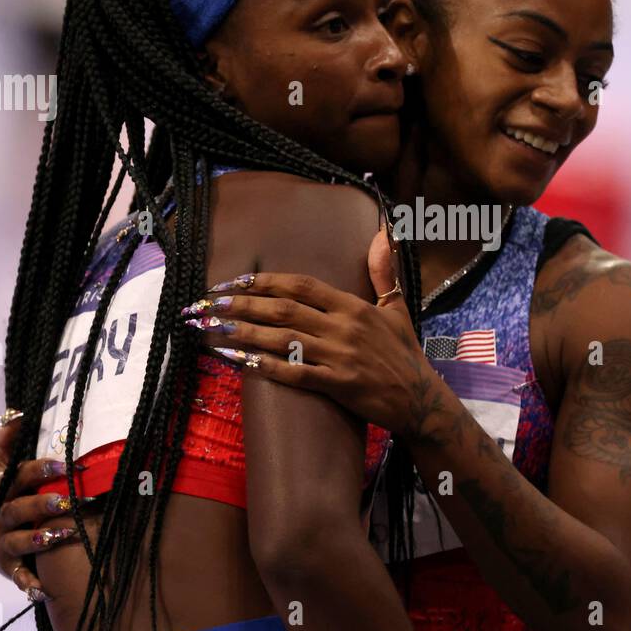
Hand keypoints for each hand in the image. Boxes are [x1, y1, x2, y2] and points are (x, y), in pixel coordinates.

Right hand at [0, 412, 86, 600]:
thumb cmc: (1, 487)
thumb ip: (7, 439)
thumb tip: (16, 411)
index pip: (15, 477)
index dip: (38, 470)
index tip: (64, 464)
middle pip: (16, 510)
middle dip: (42, 506)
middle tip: (69, 502)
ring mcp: (0, 542)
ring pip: (19, 542)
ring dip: (41, 540)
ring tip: (65, 535)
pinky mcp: (8, 564)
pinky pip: (18, 575)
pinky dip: (29, 583)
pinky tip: (43, 589)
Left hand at [179, 226, 445, 440]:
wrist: (420, 399)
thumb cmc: (405, 353)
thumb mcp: (397, 308)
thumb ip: (383, 270)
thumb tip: (385, 231)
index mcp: (354, 306)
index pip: (302, 285)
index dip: (266, 281)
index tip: (237, 281)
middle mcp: (344, 327)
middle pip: (284, 309)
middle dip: (243, 304)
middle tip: (210, 303)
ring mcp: (340, 357)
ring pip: (283, 339)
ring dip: (244, 333)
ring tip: (212, 330)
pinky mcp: (338, 385)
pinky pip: (294, 373)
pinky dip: (265, 366)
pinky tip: (240, 360)